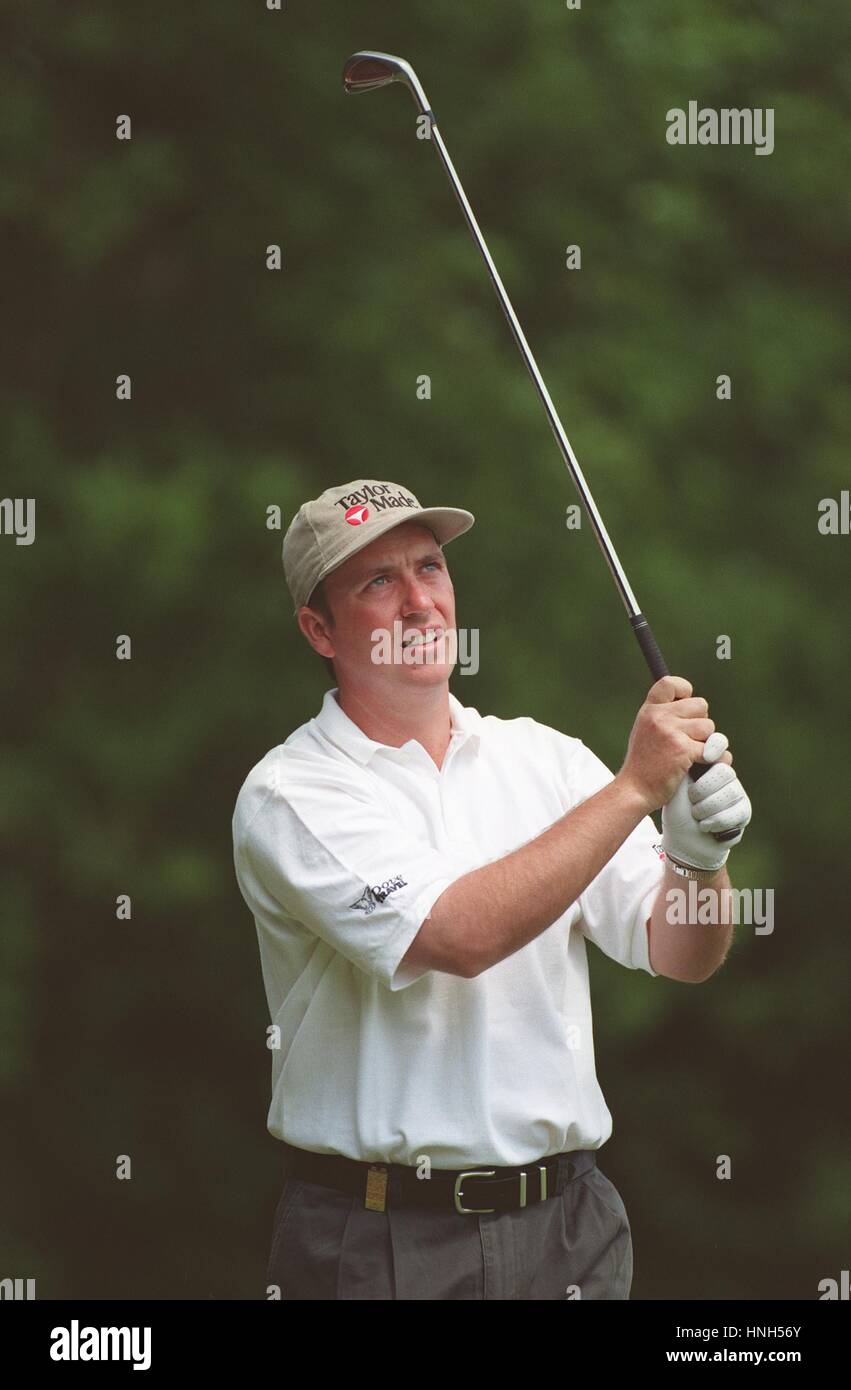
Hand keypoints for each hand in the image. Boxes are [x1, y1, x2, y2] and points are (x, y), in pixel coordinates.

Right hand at [617, 675, 724, 812]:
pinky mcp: (683, 750)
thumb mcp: (645, 730)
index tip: (685, 705)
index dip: (685, 690)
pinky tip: (698, 765)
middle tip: (689, 738)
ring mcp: (671, 732)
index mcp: (649, 710)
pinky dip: (711, 759)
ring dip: (706, 742)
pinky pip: (712, 749)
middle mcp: (659, 716)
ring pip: (709, 727)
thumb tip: (697, 707)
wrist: (634, 789)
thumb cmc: (643, 763)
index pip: (670, 683)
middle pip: (700, 704)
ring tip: (690, 754)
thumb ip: (665, 715)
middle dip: (700, 721)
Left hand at [662, 731, 751, 871]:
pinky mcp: (744, 811)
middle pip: (724, 770)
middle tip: (692, 799)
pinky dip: (717, 821)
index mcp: (708, 762)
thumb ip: (680, 757)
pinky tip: (705, 826)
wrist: (682, 838)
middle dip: (705, 788)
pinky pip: (736, 811)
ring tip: (695, 814)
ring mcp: (737, 792)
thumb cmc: (676, 807)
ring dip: (708, 806)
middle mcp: (725, 774)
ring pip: (731, 791)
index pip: (718, 744)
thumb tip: (679, 731)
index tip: (706, 755)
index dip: (715, 746)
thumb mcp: (674, 780)